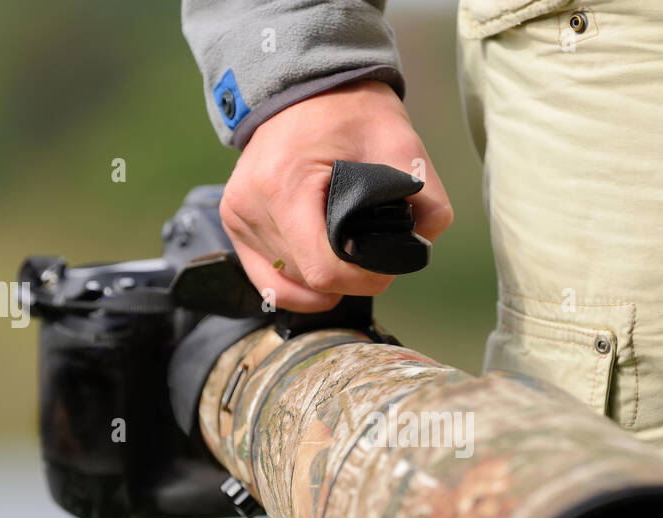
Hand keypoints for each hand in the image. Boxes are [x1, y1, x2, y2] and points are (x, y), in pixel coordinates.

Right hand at [219, 79, 453, 311]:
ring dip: (324, 281)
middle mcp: (251, 205)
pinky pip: (266, 279)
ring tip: (347, 251)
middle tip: (372, 253)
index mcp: (285, 185)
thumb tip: (421, 250)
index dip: (362, 281)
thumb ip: (428, 202)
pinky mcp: (234, 222)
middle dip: (349, 278)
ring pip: (289, 282)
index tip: (384, 267)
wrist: (306, 86)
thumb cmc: (352, 112)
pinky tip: (322, 281)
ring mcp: (237, 215)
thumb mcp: (403, 147)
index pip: (323, 270)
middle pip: (308, 280)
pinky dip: (297, 286)